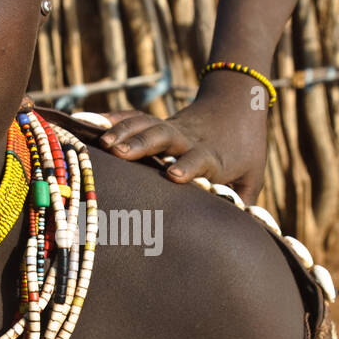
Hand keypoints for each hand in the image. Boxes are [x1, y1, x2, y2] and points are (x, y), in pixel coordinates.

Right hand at [96, 80, 268, 202]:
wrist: (238, 104)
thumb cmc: (246, 151)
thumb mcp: (252, 177)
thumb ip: (245, 203)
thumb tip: (242, 234)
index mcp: (213, 154)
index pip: (200, 158)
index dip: (188, 165)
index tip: (174, 175)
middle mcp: (188, 139)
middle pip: (165, 136)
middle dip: (142, 143)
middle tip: (119, 153)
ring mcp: (171, 128)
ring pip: (146, 124)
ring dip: (122, 131)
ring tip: (101, 143)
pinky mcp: (158, 123)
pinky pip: (133, 118)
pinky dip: (111, 119)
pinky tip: (86, 121)